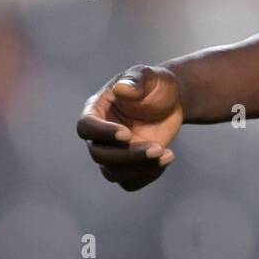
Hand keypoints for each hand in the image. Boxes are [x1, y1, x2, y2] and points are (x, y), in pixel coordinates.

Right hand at [76, 65, 183, 191]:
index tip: (126, 134)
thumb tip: (121, 88)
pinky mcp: (128, 166)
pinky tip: (168, 158)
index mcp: (96, 109)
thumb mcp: (149, 76)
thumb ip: (135, 80)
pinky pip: (130, 182)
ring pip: (113, 173)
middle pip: (100, 155)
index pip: (86, 127)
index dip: (102, 133)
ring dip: (139, 169)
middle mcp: (99, 135)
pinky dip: (148, 175)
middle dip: (128, 155)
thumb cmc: (155, 85)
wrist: (172, 101)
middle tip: (158, 148)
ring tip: (166, 154)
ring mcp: (113, 153)